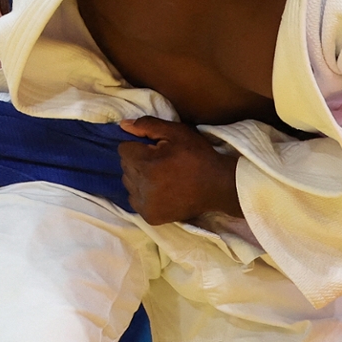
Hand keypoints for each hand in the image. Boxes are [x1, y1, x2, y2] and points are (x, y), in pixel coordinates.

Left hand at [117, 118, 241, 225]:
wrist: (218, 186)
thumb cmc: (198, 155)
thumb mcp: (177, 132)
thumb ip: (147, 125)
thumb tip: (123, 125)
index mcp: (145, 163)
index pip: (123, 149)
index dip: (139, 146)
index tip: (155, 149)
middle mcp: (141, 186)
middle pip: (125, 167)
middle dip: (138, 161)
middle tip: (161, 162)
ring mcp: (144, 204)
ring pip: (129, 184)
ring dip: (139, 178)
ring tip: (160, 177)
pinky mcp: (150, 217)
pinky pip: (135, 201)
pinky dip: (143, 195)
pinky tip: (160, 191)